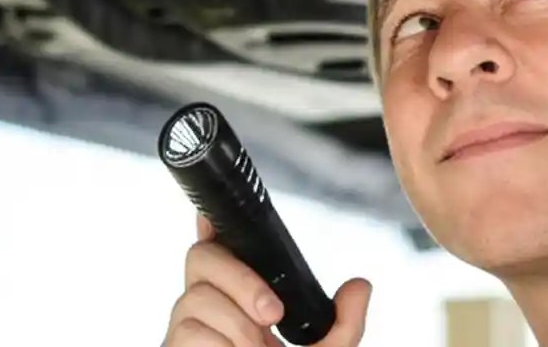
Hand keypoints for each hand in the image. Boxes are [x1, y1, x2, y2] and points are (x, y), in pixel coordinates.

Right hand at [163, 214, 371, 345]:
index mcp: (239, 300)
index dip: (210, 225)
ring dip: (236, 325)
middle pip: (201, 258)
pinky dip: (220, 346)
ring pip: (196, 297)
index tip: (212, 214)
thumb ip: (344, 326)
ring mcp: (186, 331)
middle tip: (272, 315)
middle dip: (240, 278)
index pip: (217, 248)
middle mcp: (207, 308)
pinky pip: (188, 332)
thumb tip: (361, 285)